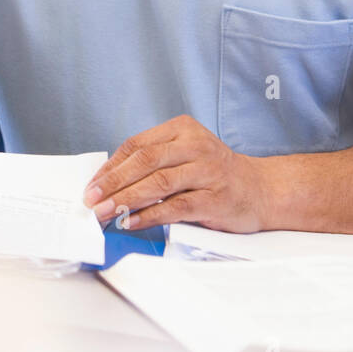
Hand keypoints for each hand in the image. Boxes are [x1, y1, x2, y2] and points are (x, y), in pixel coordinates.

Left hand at [82, 114, 270, 232]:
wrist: (260, 189)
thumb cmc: (215, 174)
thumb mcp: (186, 154)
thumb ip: (155, 161)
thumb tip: (109, 182)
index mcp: (183, 129)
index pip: (137, 145)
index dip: (111, 166)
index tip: (92, 185)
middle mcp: (196, 146)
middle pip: (145, 161)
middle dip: (113, 183)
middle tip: (92, 200)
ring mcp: (207, 171)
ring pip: (158, 183)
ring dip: (126, 200)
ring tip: (105, 213)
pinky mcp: (215, 198)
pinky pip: (175, 206)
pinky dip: (149, 215)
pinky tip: (132, 221)